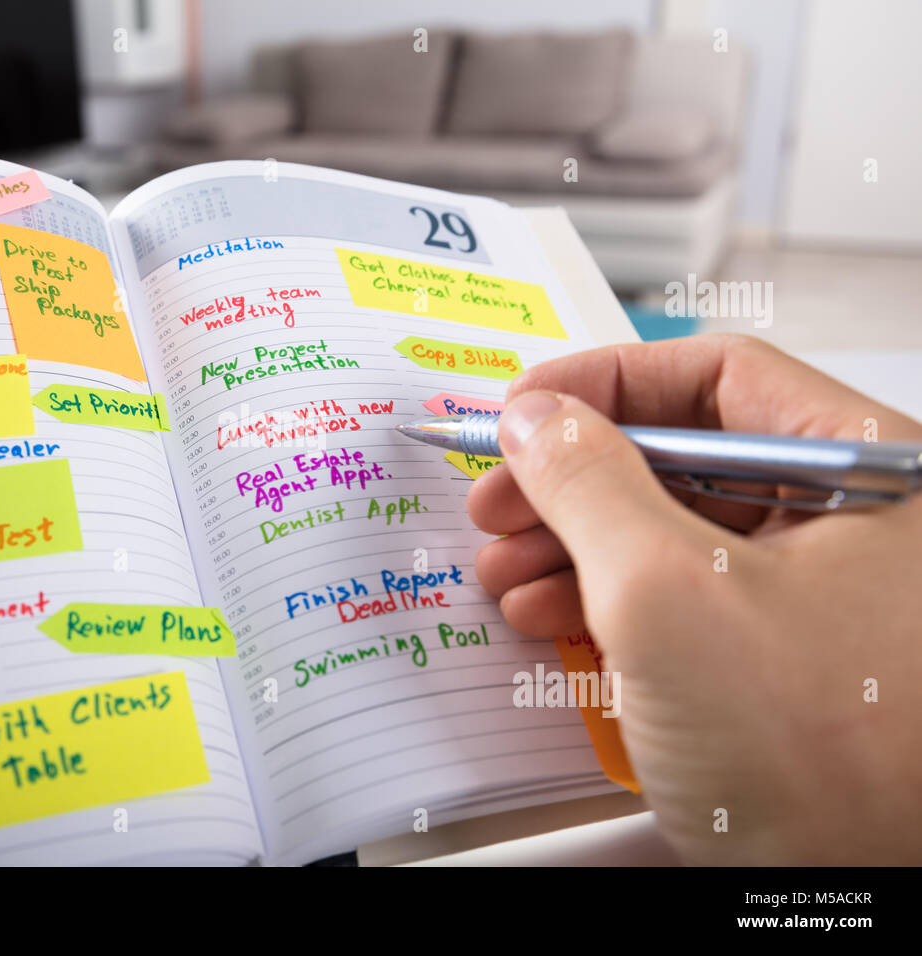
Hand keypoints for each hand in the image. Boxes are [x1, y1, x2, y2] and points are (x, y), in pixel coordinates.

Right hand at [468, 334, 921, 863]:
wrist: (863, 897)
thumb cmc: (816, 753)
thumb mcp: (667, 594)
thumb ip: (588, 484)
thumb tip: (534, 417)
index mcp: (867, 471)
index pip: (721, 376)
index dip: (606, 383)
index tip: (524, 409)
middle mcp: (851, 523)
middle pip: (687, 455)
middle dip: (573, 479)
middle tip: (498, 499)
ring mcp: (816, 596)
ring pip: (673, 532)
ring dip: (572, 544)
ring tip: (505, 572)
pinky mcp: (780, 658)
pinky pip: (681, 599)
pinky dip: (604, 600)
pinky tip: (547, 618)